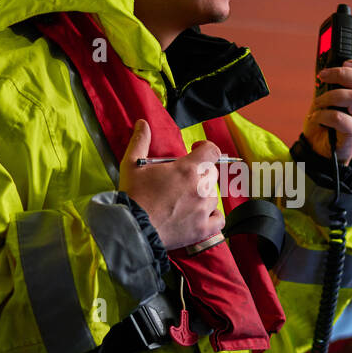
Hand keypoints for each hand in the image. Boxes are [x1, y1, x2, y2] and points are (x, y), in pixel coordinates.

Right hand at [118, 120, 224, 249]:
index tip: (196, 150)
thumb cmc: (133, 196)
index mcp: (187, 169)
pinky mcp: (203, 228)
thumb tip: (143, 123)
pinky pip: (219, 219)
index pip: (212, 151)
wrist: (133, 229)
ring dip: (202, 194)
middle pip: (212, 173)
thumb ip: (140, 141)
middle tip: (182, 180)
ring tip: (184, 199)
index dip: (206, 148)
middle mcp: (200, 187)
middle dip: (200, 173)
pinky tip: (201, 214)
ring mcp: (203, 209)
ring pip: (213, 196)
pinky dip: (213, 215)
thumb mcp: (132, 165)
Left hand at [304, 58, 351, 164]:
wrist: (318, 150)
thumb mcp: (324, 97)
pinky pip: (340, 118)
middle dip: (340, 73)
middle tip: (322, 77)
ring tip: (317, 103)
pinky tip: (315, 117)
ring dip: (329, 96)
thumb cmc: (323, 121)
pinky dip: (323, 115)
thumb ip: (327, 83)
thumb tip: (323, 68)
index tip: (343, 62)